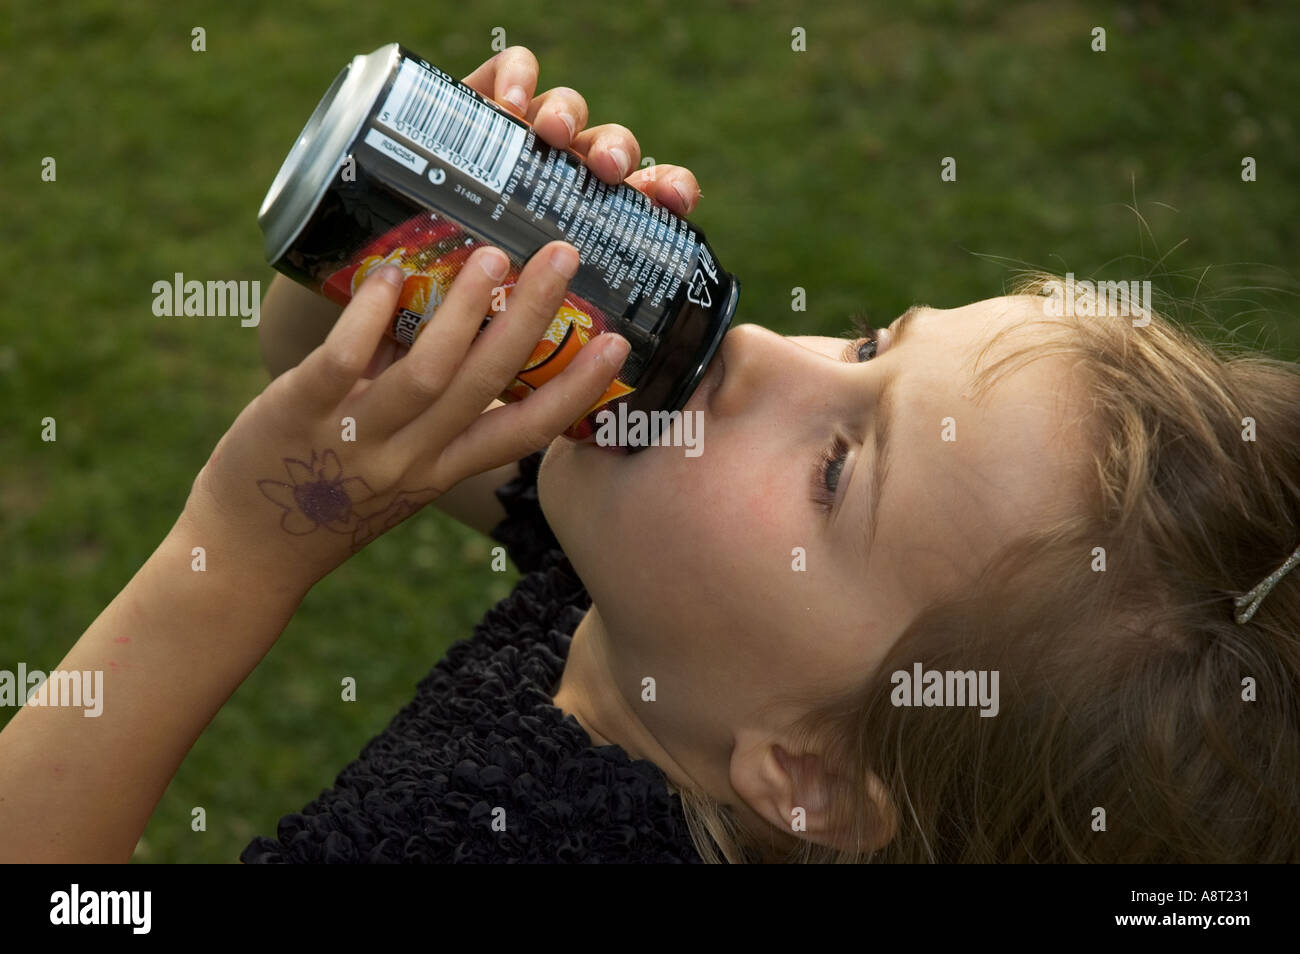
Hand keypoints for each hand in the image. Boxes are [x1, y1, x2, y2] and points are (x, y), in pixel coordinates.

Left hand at [186, 244, 629, 592]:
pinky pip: (343, 362)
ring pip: (427, 373)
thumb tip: (455, 328)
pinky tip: (391, 275)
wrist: (245, 555)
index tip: (619, 345)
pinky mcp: (297, 414)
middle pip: (488, 385)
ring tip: (492, 255)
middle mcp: (411, 459)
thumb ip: (427, 414)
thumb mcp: (397, 473)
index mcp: (442, 471)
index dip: (577, 390)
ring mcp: (355, 438)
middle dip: (532, 319)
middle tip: (563, 256)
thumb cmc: (327, 501)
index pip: (526, 432)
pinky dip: (371, 316)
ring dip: (465, 311)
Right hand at [339, 45, 704, 394]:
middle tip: (602, 169)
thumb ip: (543, 364)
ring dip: (566, 114)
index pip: (648, 199)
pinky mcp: (476, 103)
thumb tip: (601, 419)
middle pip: (610, 150)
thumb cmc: (436, 334)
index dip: (669, 191)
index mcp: (590, 229)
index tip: (672, 204)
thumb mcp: (494, 350)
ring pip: (566, 109)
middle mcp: (564, 179)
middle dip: (615, 150)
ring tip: (549, 134)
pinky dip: (513, 76)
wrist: (359, 285)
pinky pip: (510, 69)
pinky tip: (507, 99)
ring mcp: (522, 139)